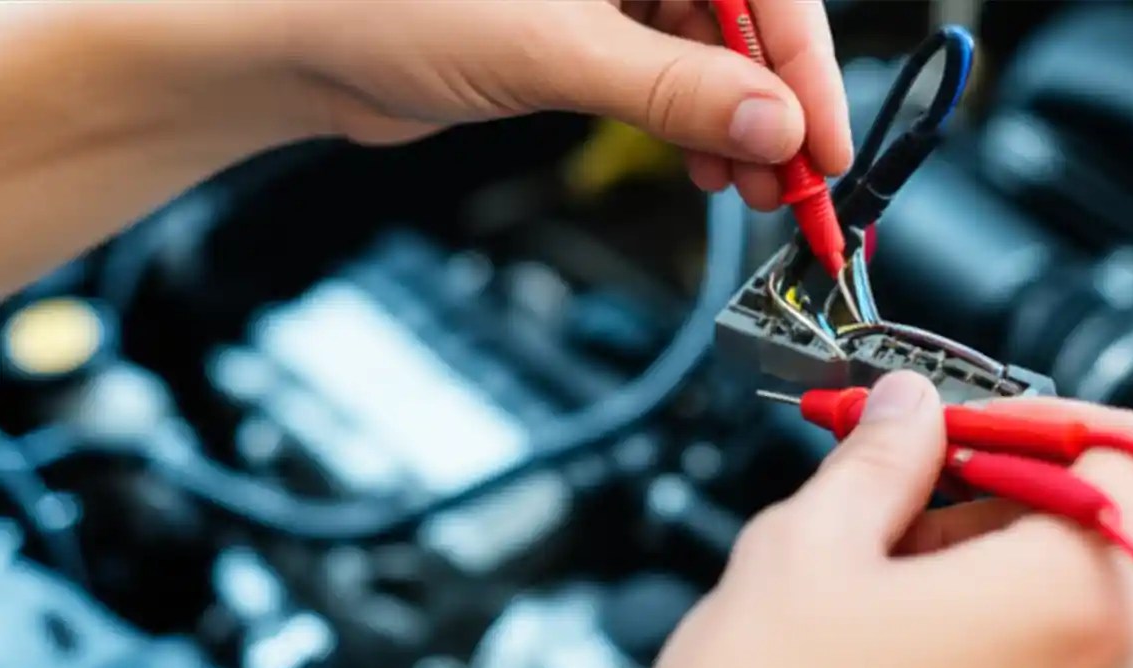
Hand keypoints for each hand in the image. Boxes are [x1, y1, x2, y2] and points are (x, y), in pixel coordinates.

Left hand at [289, 1, 851, 209]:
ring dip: (736, 124)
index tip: (824, 142)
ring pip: (709, 56)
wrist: (308, 43)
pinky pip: (667, 76)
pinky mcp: (587, 31)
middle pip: (745, 21)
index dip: (803, 65)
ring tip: (750, 185)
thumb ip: (673, 89)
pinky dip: (691, 123)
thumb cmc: (393, 7)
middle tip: (795, 182)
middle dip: (774, 105)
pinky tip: (705, 163)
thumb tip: (774, 121)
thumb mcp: (553, 50)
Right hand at [644, 372, 1132, 667]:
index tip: (970, 423)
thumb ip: (878, 459)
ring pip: (1090, 597)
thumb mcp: (804, 550)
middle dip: (1025, 483)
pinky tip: (902, 622)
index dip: (1055, 416)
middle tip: (928, 477)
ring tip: (892, 560)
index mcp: (1065, 608)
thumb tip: (906, 408)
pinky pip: (1063, 664)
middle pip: (1129, 529)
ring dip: (1005, 551)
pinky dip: (1001, 619)